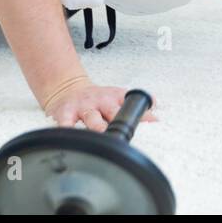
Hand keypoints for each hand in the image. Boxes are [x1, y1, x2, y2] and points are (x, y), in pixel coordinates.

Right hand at [44, 81, 160, 130]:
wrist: (67, 88)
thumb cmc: (95, 99)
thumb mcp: (116, 98)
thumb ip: (136, 108)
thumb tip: (156, 114)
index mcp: (114, 98)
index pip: (132, 104)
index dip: (143, 114)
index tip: (154, 121)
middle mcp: (100, 101)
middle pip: (113, 111)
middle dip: (120, 122)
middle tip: (128, 134)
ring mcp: (83, 107)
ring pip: (92, 118)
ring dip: (97, 126)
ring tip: (101, 134)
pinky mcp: (65, 113)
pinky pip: (66, 122)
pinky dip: (67, 128)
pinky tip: (68, 134)